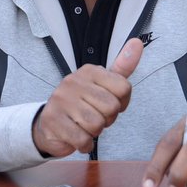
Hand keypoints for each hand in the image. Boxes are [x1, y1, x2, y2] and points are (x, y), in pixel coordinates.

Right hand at [32, 38, 142, 157]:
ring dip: (94, 133)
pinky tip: (78, 137)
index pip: (124, 88)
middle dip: (107, 120)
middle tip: (94, 117)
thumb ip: (122, 67)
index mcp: (89, 70)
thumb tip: (138, 42)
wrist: (49, 125)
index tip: (108, 105)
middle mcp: (73, 81)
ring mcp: (61, 100)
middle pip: (112, 107)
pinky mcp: (53, 120)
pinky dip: (84, 144)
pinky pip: (82, 139)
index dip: (121, 103)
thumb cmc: (82, 105)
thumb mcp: (103, 85)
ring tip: (84, 126)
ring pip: (97, 124)